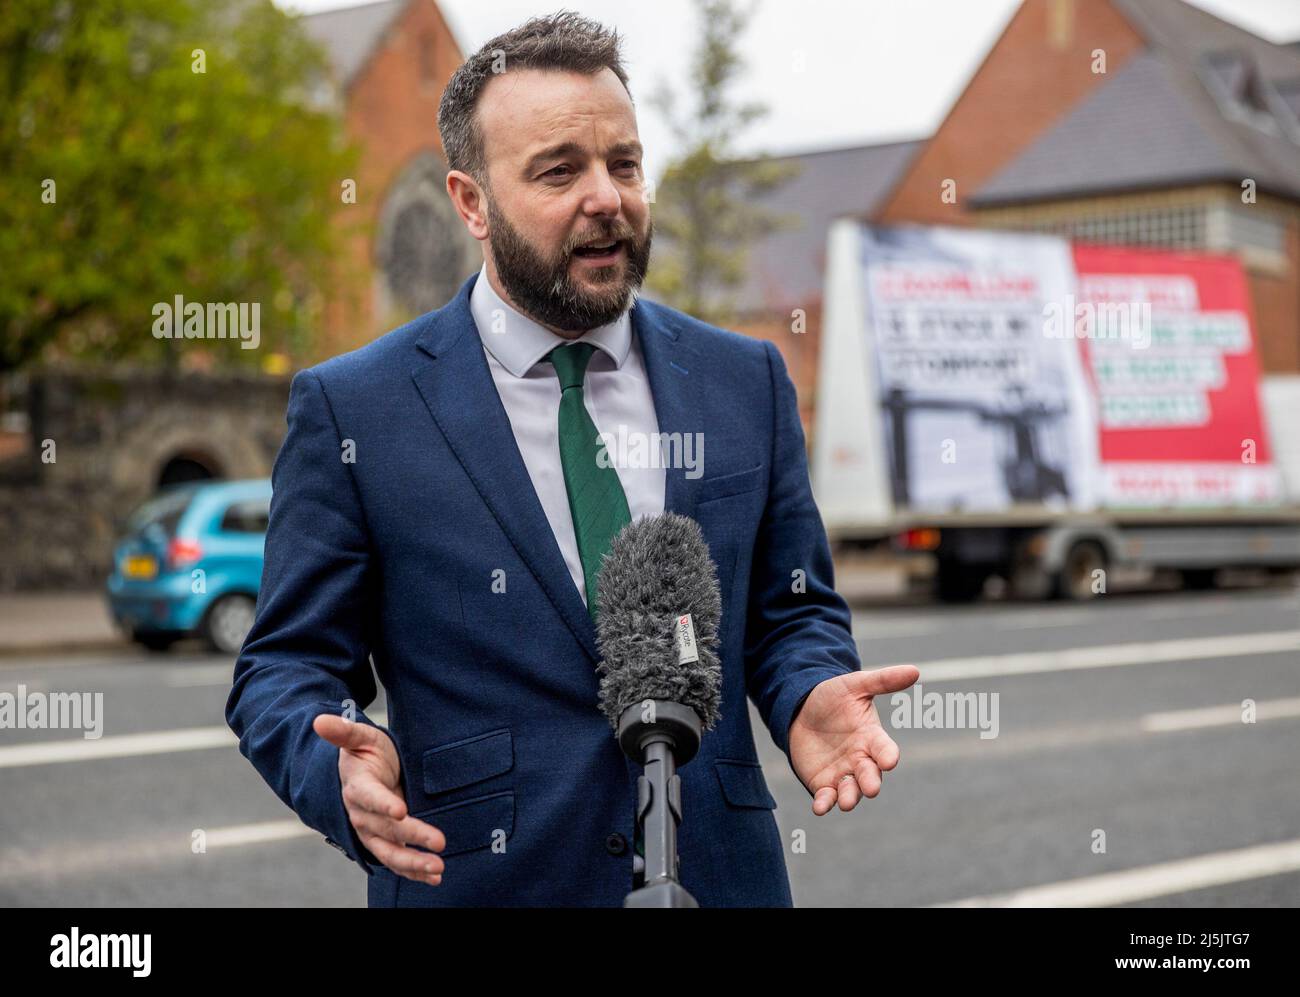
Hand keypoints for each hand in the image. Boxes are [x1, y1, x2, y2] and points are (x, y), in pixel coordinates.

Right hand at [313, 714, 445, 886]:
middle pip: (386, 829)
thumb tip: (320, 720)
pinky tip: (434, 877)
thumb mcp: (360, 737)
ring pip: (390, 852)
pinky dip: (414, 871)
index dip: (383, 804)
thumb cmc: (366, 752)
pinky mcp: (383, 841)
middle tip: (439, 843)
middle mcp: (361, 814)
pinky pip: (396, 861)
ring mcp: (371, 831)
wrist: (361, 774)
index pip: (369, 797)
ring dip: (414, 862)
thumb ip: (344, 731)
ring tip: (438, 868)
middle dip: (412, 837)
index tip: (401, 810)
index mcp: (357, 786)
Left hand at [788, 665, 919, 814]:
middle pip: (870, 774)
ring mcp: (843, 773)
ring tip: (847, 802)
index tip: (889, 760)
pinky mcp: (823, 783)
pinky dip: (825, 803)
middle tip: (871, 788)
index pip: (884, 749)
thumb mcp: (856, 685)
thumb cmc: (834, 697)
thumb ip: (883, 680)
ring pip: (851, 791)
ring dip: (850, 797)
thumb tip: (915, 670)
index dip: (887, 755)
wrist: (803, 709)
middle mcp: (861, 759)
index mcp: (872, 738)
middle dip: (871, 782)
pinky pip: (826, 797)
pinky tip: (820, 807)